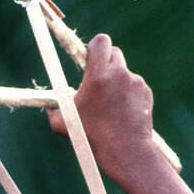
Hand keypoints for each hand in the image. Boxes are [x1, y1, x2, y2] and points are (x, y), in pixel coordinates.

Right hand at [46, 34, 155, 189]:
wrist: (126, 152)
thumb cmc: (93, 138)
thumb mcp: (65, 124)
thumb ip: (53, 110)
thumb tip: (48, 106)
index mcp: (98, 76)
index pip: (101, 42)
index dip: (96, 47)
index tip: (91, 58)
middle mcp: (119, 74)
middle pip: (114, 52)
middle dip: (107, 62)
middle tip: (100, 78)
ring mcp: (135, 82)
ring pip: (125, 71)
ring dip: (117, 80)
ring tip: (111, 103)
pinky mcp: (146, 92)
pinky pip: (135, 85)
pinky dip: (129, 93)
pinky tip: (123, 111)